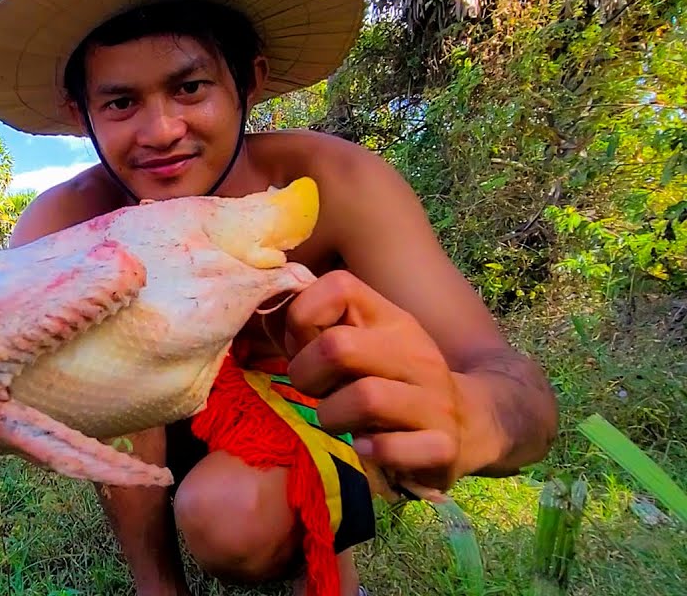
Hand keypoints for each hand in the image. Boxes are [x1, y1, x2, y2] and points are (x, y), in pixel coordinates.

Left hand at [282, 270, 467, 493]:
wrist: (475, 422)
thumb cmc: (395, 380)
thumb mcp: (364, 343)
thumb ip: (316, 328)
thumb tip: (260, 318)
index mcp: (390, 319)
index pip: (336, 286)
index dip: (300, 317)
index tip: (302, 346)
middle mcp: (415, 352)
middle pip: (337, 347)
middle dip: (306, 374)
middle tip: (312, 391)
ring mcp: (434, 399)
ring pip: (363, 398)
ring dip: (332, 417)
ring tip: (338, 422)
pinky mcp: (442, 446)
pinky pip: (390, 448)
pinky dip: (369, 450)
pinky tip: (367, 447)